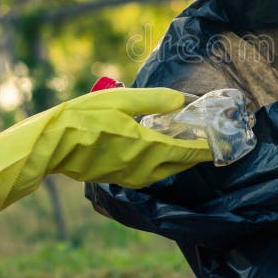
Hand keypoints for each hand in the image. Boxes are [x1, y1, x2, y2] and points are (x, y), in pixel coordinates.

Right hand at [0, 88, 211, 223]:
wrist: (51, 144)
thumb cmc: (84, 117)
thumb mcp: (122, 100)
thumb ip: (155, 101)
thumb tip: (182, 101)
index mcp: (149, 147)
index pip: (189, 150)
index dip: (210, 146)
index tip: (226, 141)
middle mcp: (145, 166)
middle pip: (182, 162)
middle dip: (200, 152)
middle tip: (215, 139)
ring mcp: (132, 175)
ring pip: (168, 169)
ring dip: (183, 158)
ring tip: (194, 143)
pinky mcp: (120, 177)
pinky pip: (153, 172)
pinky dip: (165, 162)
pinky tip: (164, 150)